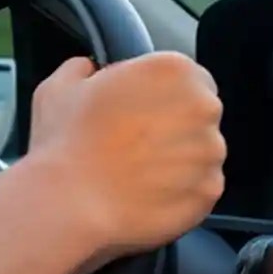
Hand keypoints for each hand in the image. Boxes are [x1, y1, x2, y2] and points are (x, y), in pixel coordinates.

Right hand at [24, 52, 225, 258]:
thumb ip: (82, 70)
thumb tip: (87, 70)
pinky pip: (201, 186)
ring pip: (203, 152)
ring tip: (141, 173)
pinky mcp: (211, 189)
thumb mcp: (61, 88)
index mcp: (173, 70)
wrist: (70, 203)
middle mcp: (203, 106)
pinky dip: (183, 191)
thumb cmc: (66, 143)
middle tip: (139, 144)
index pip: (191, 78)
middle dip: (177, 126)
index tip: (145, 111)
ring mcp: (211, 151)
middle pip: (201, 114)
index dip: (167, 95)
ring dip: (181, 159)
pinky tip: (150, 194)